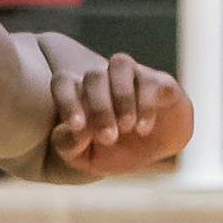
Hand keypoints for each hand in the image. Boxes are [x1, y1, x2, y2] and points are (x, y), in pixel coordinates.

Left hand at [49, 53, 192, 175]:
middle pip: (93, 76)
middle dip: (100, 108)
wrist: (155, 153)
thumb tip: (75, 129)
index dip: (66, 101)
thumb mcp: (85, 158)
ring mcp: (132, 76)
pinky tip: (143, 129)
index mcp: (79, 94)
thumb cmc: (112, 151)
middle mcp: (104, 79)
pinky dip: (146, 105)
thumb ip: (69, 145)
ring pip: (120, 64)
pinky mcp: (158, 82)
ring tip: (127, 127)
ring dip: (122, 97)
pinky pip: (150, 80)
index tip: (78, 127)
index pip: (63, 82)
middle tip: (109, 138)